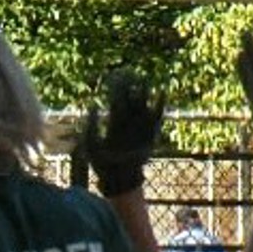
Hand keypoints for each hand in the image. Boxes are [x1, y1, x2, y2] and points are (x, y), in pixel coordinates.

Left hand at [79, 71, 164, 195]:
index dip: (115, 85)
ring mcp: (140, 126)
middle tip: (130, 72)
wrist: (120, 178)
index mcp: (114, 120)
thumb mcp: (91, 145)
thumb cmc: (102, 164)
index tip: (114, 75)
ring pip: (145, 102)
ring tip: (145, 80)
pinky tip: (161, 92)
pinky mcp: (152, 132)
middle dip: (131, 84)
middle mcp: (128, 120)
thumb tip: (93, 105)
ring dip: (146, 90)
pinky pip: (158, 114)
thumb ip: (91, 126)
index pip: (116, 97)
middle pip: (131, 96)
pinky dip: (160, 103)